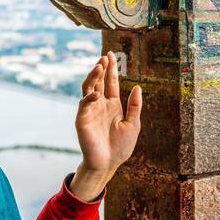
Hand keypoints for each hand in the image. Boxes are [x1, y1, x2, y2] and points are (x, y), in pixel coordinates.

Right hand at [69, 51, 141, 200]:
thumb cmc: (120, 147)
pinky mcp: (82, 119)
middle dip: (101, 68)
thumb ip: (134, 106)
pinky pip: (84, 104)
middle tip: (105, 56)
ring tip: (99, 65)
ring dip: (93, 76)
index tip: (112, 55)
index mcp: (112, 105)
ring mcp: (90, 111)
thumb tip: (137, 86)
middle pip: (99, 81)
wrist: (108, 164)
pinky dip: (89, 97)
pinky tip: (97, 92)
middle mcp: (100, 104)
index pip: (110, 82)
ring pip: (88, 88)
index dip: (111, 69)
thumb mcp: (133, 124)